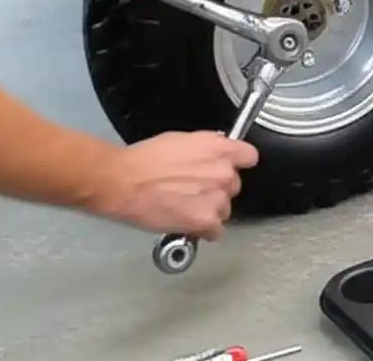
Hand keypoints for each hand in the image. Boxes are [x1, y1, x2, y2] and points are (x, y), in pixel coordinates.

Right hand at [84, 131, 258, 239]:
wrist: (124, 182)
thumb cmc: (144, 160)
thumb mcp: (181, 140)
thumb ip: (205, 148)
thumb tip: (213, 154)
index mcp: (219, 149)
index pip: (249, 157)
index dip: (238, 164)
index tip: (229, 168)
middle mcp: (224, 173)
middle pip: (234, 186)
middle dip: (216, 190)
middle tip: (193, 191)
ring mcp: (218, 198)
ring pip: (225, 209)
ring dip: (210, 211)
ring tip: (184, 208)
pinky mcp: (207, 221)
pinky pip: (216, 231)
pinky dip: (203, 231)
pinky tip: (186, 223)